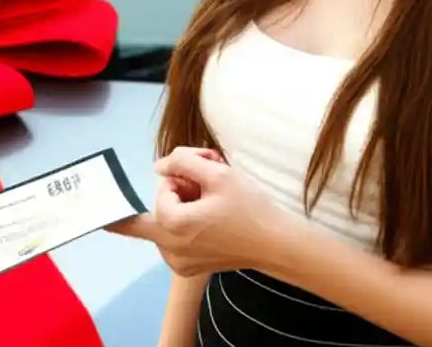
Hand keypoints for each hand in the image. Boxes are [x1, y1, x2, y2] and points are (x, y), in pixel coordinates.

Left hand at [105, 147, 299, 276]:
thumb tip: (158, 167)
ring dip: (178, 211)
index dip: (183, 179)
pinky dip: (183, 229)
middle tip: (202, 194)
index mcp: (173, 224)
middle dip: (174, 197)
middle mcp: (168, 248)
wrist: (276, 244)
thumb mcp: (218, 173)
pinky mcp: (185, 269)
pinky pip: (170, 242)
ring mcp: (176, 262)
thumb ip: (182, 161)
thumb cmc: (250, 208)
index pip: (163, 189)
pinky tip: (208, 223)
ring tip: (209, 208)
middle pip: (155, 210)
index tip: (206, 181)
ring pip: (161, 226)